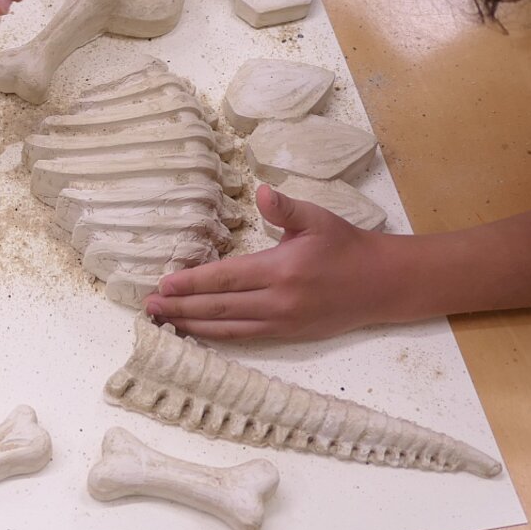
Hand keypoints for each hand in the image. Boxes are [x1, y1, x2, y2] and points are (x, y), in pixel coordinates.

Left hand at [144, 185, 405, 340]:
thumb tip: (261, 191)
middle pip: (220, 308)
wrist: (381, 283)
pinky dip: (217, 336)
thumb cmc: (345, 245)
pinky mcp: (289, 334)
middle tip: (149, 306)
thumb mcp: (318, 218)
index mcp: (281, 270)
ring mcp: (283, 322)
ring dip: (193, 325)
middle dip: (182, 307)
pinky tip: (197, 332)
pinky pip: (246, 337)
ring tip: (163, 322)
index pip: (226, 278)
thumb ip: (285, 208)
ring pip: (229, 328)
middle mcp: (279, 301)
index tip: (163, 284)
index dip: (192, 283)